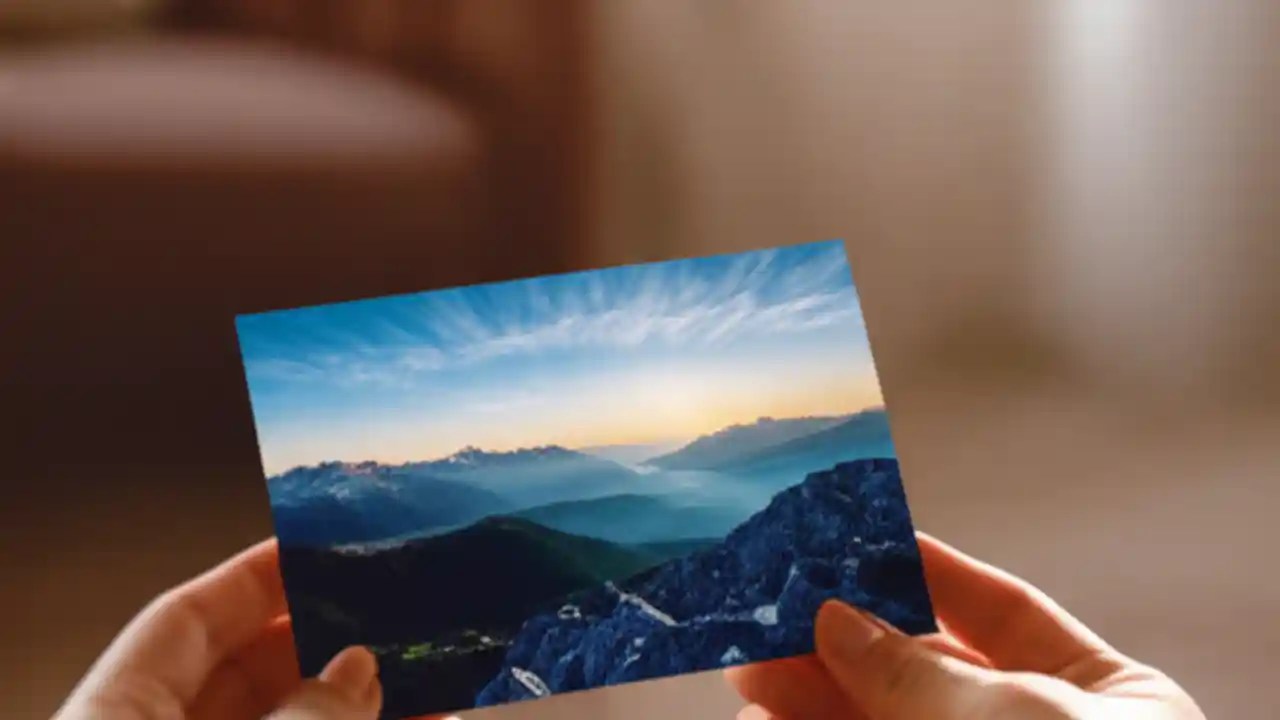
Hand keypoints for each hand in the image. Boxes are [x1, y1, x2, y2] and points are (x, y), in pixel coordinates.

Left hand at [54, 540, 384, 719]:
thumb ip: (302, 715)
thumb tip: (359, 665)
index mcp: (116, 714)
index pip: (185, 619)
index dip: (255, 576)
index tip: (319, 542)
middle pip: (245, 671)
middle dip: (323, 643)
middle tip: (391, 617)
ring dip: (355, 702)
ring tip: (423, 677)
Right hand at [727, 533, 1205, 719]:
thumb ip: (915, 673)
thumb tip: (837, 618)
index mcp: (1109, 702)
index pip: (1005, 614)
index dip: (928, 574)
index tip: (855, 541)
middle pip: (925, 676)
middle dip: (845, 645)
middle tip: (770, 621)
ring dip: (813, 703)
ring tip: (751, 678)